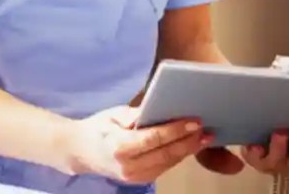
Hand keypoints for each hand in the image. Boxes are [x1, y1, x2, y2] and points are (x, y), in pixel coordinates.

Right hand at [58, 105, 212, 183]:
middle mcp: (127, 166)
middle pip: (165, 153)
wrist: (80, 151)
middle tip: (207, 130)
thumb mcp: (114, 114)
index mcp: (119, 147)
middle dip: (189, 142)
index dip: (176, 130)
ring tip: (205, 137)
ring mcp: (133, 177)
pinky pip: (164, 167)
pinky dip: (179, 156)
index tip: (194, 121)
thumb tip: (159, 108)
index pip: (154, 138)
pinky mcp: (139, 180)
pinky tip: (191, 145)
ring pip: (168, 163)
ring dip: (189, 150)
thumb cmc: (99, 127)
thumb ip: (136, 114)